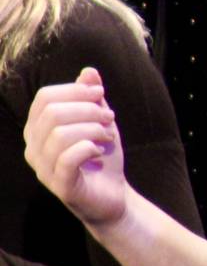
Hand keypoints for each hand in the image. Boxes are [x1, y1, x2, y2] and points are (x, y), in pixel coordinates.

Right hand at [23, 67, 128, 226]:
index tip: (101, 95)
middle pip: (52, 113)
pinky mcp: (60, 186)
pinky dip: (90, 148)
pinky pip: (68, 158)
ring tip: (108, 136)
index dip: (75, 90)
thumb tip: (88, 72)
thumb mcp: (100, 120)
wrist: (113, 194)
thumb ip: (92, 97)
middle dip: (89, 109)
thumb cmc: (101, 155)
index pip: (45, 97)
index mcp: (38, 130)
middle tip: (109, 118)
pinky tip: (100, 151)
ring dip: (93, 129)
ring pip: (60, 134)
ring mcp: (43, 169)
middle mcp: (34, 149)